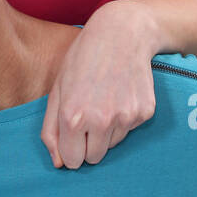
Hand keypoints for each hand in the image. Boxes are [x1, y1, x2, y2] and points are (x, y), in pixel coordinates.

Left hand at [41, 0, 157, 168]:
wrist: (123, 33)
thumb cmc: (83, 59)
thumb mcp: (57, 89)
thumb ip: (50, 130)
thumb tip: (58, 164)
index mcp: (73, 117)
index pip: (72, 161)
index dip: (71, 149)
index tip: (72, 136)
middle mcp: (100, 121)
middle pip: (94, 158)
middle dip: (89, 143)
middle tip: (89, 114)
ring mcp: (125, 117)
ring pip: (113, 145)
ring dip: (107, 130)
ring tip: (105, 98)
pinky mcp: (145, 113)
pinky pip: (130, 130)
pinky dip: (125, 118)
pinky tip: (121, 93)